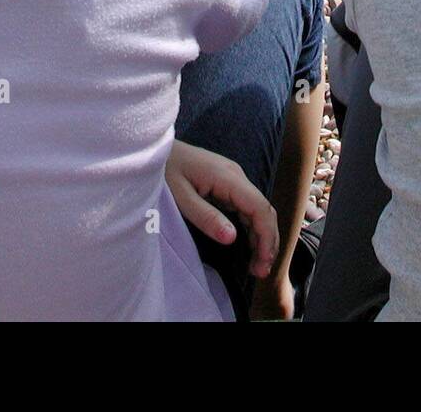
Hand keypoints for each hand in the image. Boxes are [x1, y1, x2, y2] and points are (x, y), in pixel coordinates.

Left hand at [165, 140, 278, 278]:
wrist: (153, 148)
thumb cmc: (164, 171)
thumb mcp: (180, 197)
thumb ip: (206, 217)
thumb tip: (232, 238)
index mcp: (228, 177)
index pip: (260, 208)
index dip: (266, 237)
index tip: (263, 263)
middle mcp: (236, 176)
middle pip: (264, 210)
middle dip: (268, 241)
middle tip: (260, 272)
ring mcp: (233, 179)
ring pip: (258, 210)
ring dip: (262, 237)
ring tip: (257, 265)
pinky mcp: (227, 184)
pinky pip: (247, 207)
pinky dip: (253, 228)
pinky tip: (250, 246)